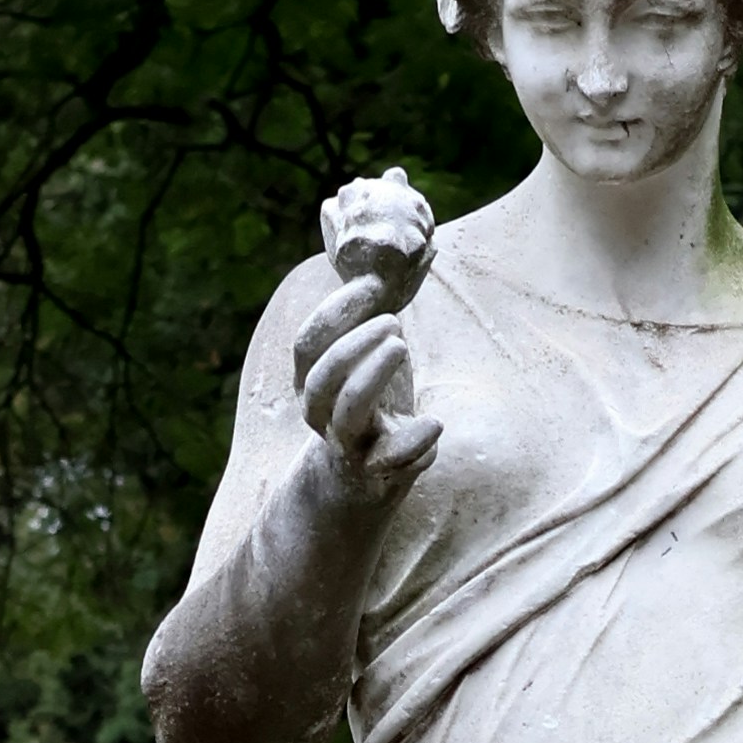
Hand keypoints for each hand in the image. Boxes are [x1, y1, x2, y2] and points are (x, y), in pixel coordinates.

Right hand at [296, 269, 440, 496]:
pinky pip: (390, 460)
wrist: (364, 483)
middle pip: (320, 377)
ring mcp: (348, 445)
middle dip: (353, 343)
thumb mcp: (365, 360)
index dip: (336, 312)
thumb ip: (370, 318)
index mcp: (311, 382)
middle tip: (394, 321)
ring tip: (403, 347)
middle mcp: (320, 415)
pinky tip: (434, 421)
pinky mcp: (378, 474)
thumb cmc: (371, 406)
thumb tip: (390, 259)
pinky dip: (414, 441)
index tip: (372, 285)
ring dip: (372, 376)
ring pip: (347, 414)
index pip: (308, 343)